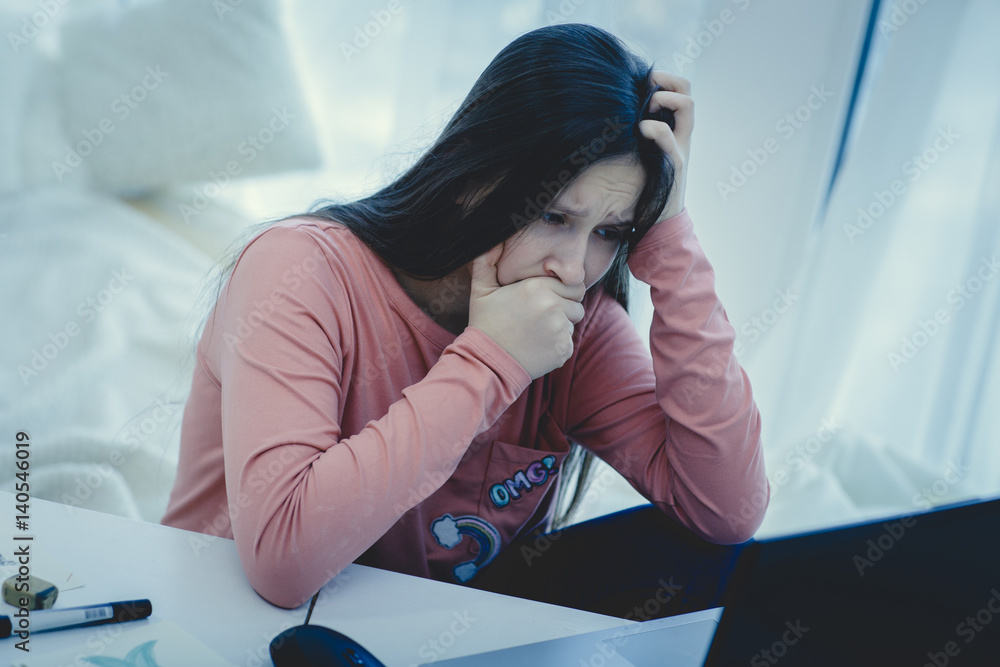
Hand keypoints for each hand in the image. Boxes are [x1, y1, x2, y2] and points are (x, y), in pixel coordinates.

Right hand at [468, 244, 585, 379]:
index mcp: (537, 287)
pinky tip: (537, 346)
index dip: (561, 292)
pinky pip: (568, 342)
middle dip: (563, 308)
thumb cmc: (485, 325)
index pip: (573, 284)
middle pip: (577, 303)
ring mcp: (560, 329)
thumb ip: (486, 262)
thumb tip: (493, 240)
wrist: (486, 363)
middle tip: (540, 317)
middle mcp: (552, 306)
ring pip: (572, 323)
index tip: (546, 300)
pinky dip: (556, 345)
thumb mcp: (481, 290)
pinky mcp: (563, 350)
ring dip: (560, 326)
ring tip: (536, 331)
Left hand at [639, 71, 692, 220]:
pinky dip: (656, 129)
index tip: (646, 80)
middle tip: (650, 85)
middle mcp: (682, 135)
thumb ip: (636, 136)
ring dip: (666, 98)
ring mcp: (681, 147)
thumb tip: (614, 118)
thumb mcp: (642, 155)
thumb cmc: (647, 187)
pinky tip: (641, 129)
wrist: (661, 220)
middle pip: (687, 91)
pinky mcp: (675, 164)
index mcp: (675, 130)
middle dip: (669, 80)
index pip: (680, 90)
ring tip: (648, 107)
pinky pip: (670, 138)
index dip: (666, 78)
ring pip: (687, 107)